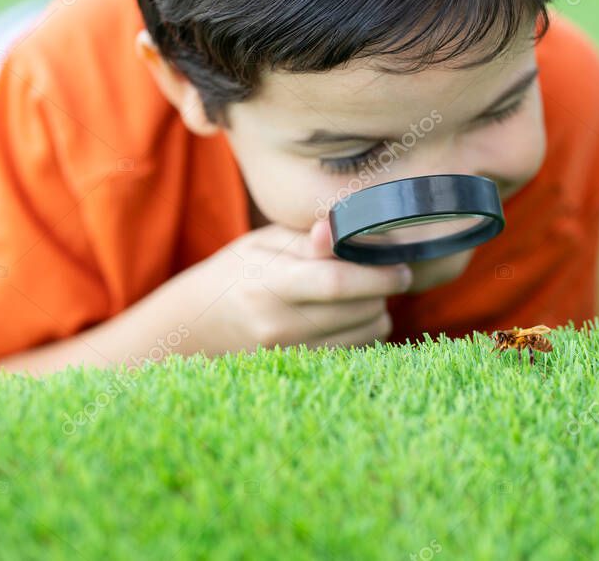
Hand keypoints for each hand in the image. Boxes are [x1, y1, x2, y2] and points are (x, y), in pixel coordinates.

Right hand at [181, 218, 412, 352]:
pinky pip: (358, 350)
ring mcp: (291, 354)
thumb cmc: (237, 273)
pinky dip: (365, 330)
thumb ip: (307, 238)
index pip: (335, 282)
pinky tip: (348, 314)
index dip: (376, 274)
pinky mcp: (302, 371)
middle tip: (383, 271)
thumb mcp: (264, 243)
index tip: (400, 266)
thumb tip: (340, 228)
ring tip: (359, 292)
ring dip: (376, 309)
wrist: (198, 327)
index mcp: (268, 284)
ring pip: (366, 333)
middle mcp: (279, 326)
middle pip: (359, 309)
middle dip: (382, 288)